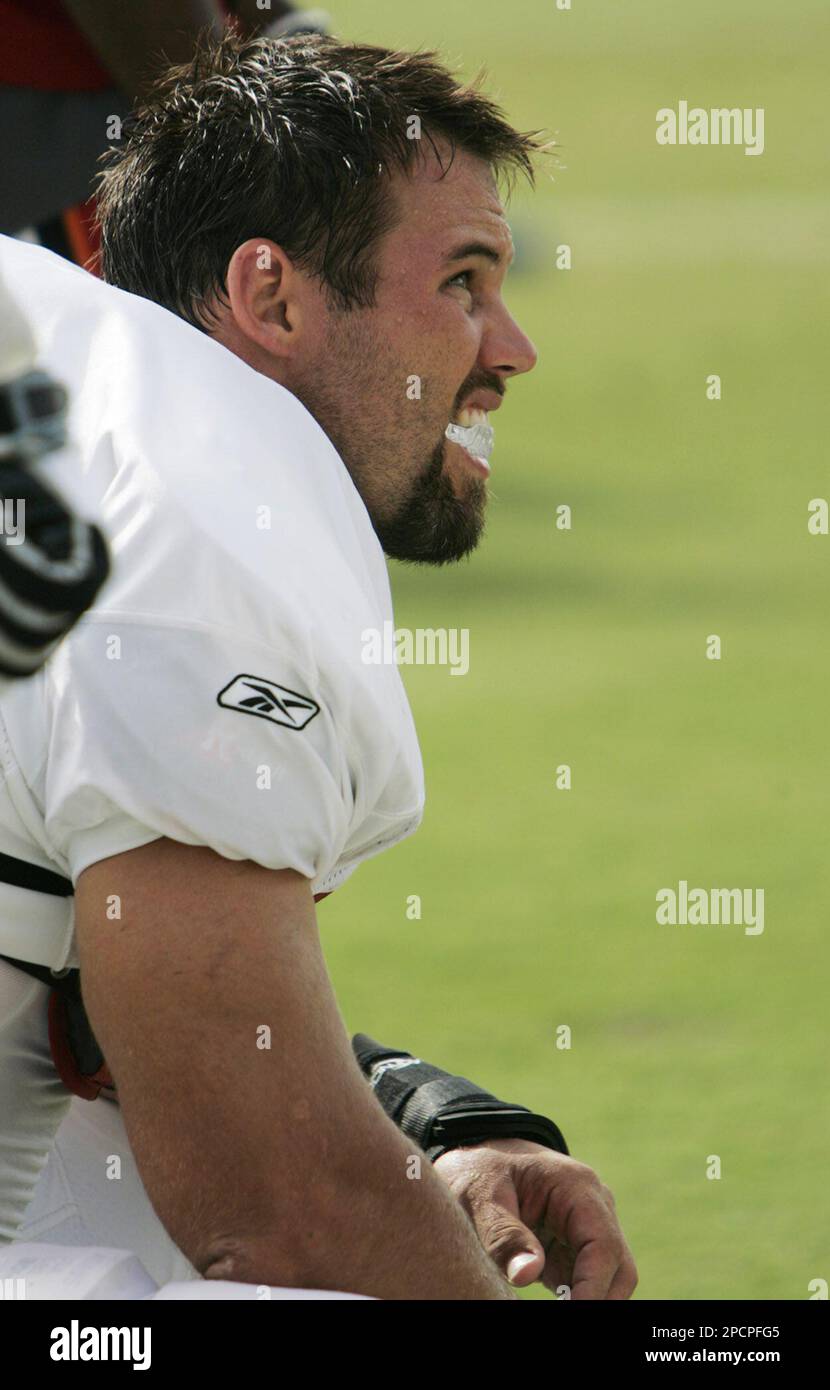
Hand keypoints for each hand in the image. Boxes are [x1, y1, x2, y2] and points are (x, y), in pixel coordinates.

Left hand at [433, 1137, 637, 1299]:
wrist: (478, 1154)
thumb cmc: (480, 1169)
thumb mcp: (481, 1197)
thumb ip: (503, 1235)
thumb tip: (527, 1275)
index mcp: (577, 1187)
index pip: (604, 1246)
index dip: (594, 1288)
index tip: (573, 1311)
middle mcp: (592, 1206)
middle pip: (618, 1267)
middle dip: (600, 1298)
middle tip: (564, 1317)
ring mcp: (586, 1227)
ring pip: (607, 1277)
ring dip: (587, 1298)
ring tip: (554, 1307)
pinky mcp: (572, 1246)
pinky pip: (583, 1280)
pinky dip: (573, 1298)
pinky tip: (553, 1303)